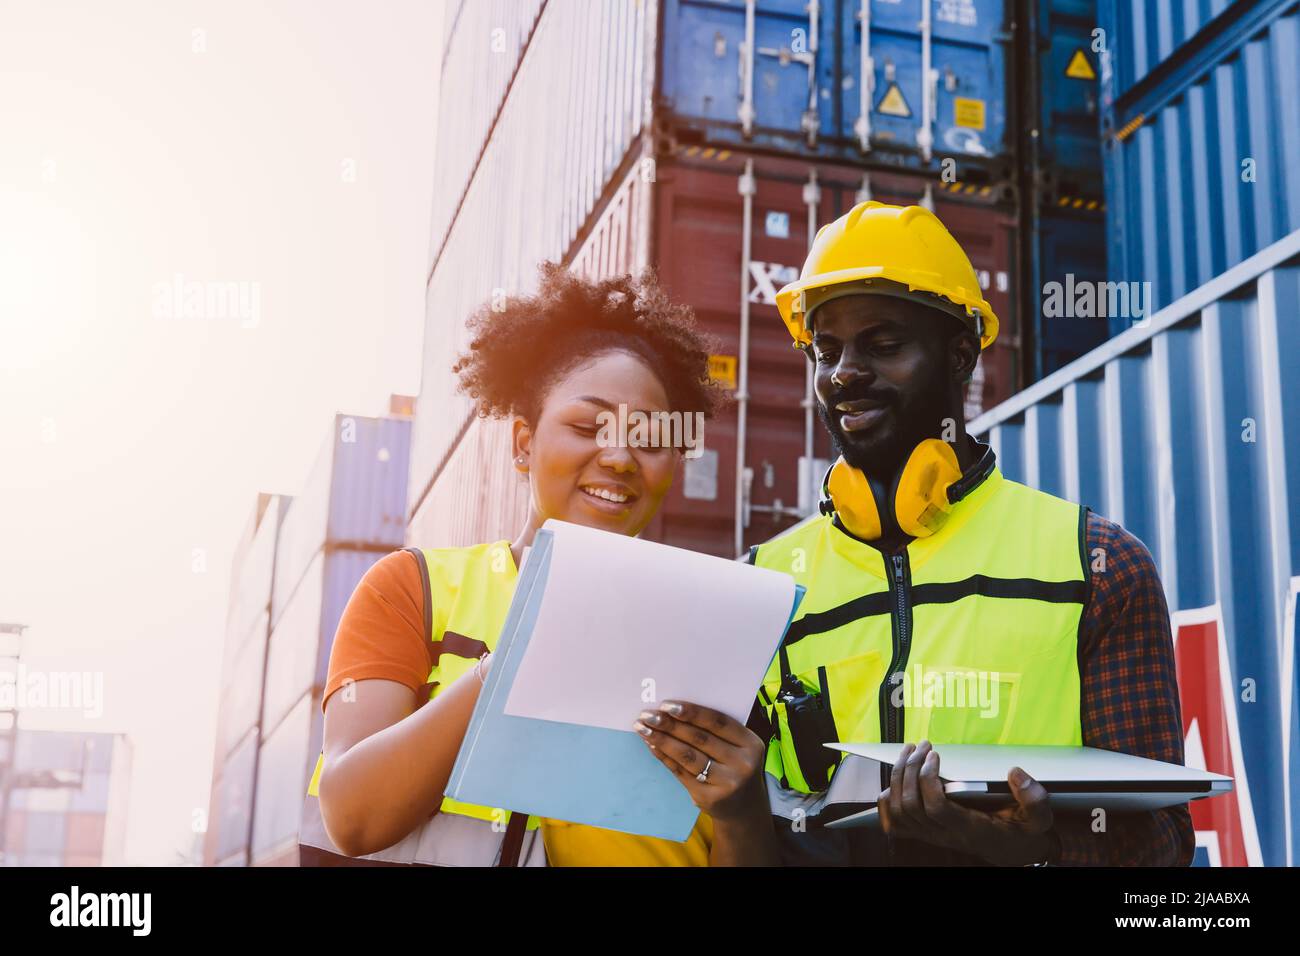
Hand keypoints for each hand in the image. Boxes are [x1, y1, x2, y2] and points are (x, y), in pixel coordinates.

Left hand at [634, 700, 766, 821]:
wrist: (744, 807)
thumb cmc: (735, 765)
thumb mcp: (738, 747)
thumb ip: (716, 730)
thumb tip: (674, 708)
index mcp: (751, 744)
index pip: (718, 722)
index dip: (692, 712)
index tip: (667, 704)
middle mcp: (742, 764)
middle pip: (699, 738)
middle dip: (670, 724)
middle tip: (647, 714)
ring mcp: (725, 783)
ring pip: (687, 756)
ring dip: (661, 740)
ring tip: (643, 728)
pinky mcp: (708, 798)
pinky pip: (680, 772)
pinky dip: (664, 756)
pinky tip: (651, 744)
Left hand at [877, 740, 1054, 865]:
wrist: (1010, 850)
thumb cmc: (1021, 832)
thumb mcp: (1038, 819)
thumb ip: (1034, 799)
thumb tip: (1015, 773)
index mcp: (970, 828)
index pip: (936, 808)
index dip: (928, 780)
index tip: (935, 755)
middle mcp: (946, 834)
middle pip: (912, 805)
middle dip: (910, 770)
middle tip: (922, 746)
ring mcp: (932, 835)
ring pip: (900, 810)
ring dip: (898, 777)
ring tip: (909, 752)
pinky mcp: (924, 832)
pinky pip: (895, 821)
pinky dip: (888, 798)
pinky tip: (897, 777)